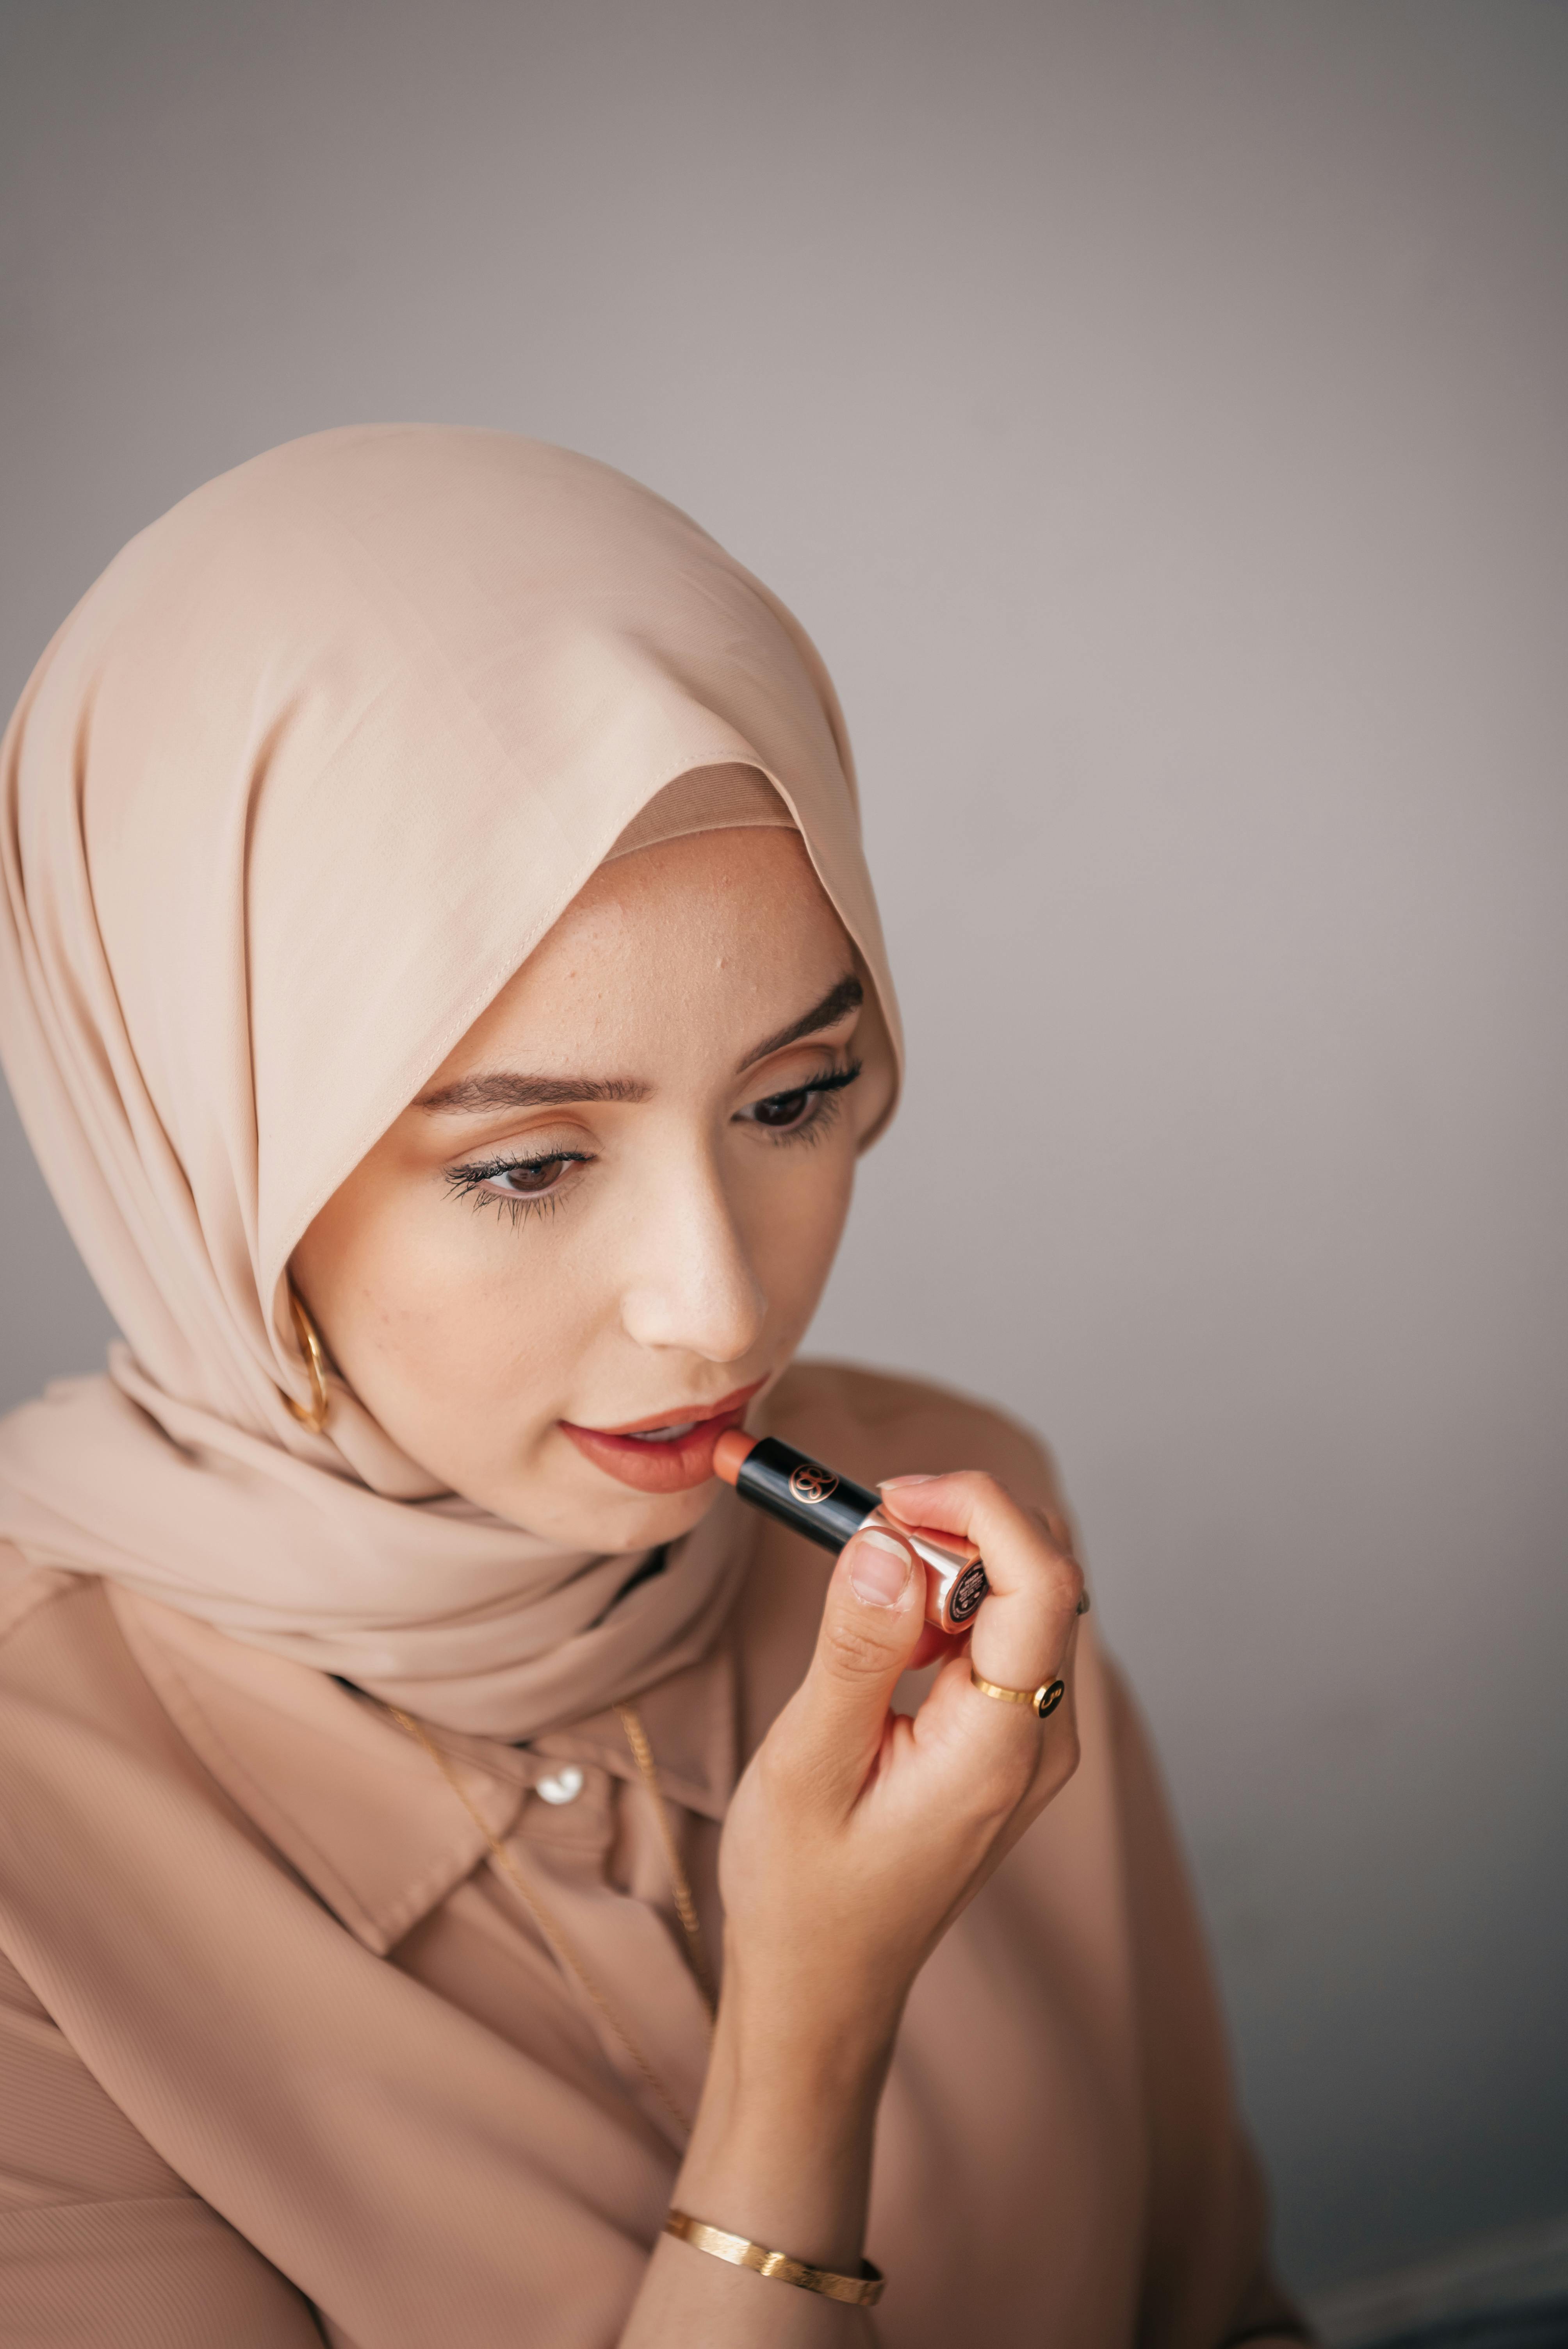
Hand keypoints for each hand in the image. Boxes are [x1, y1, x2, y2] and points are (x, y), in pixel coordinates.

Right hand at [716, 1468, 1084, 2066]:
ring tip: (862, 1597)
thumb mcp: (808, 1764)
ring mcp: (1035, 1745)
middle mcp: (1043, 1741)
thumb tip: (885, 1541)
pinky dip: (946, 1608)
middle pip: (1043, 1579)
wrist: (822, 1988)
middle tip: (863, 1533)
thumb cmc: (804, 1893)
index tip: (889, 1497)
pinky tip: (885, 1640)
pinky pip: (1001, 1640)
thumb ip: (854, 1649)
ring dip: (948, 1568)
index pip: (1043, 1582)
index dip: (977, 1508)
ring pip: (1024, 1601)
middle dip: (959, 1528)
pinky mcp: (1010, 1744)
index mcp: (1002, 1748)